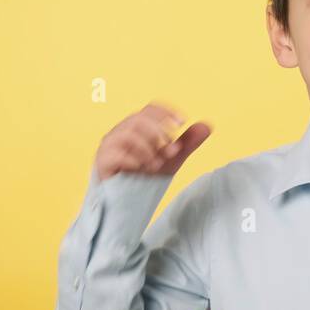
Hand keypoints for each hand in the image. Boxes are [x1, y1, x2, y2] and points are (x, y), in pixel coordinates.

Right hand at [94, 102, 211, 180]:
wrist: (127, 200)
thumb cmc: (146, 174)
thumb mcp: (172, 159)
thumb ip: (187, 143)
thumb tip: (207, 126)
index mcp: (137, 126)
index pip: (150, 109)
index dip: (165, 112)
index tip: (182, 121)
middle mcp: (120, 131)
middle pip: (139, 119)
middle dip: (159, 133)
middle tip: (173, 151)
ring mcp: (109, 146)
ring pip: (128, 134)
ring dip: (148, 147)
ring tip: (157, 164)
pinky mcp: (102, 162)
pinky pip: (115, 154)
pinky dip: (133, 159)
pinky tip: (142, 169)